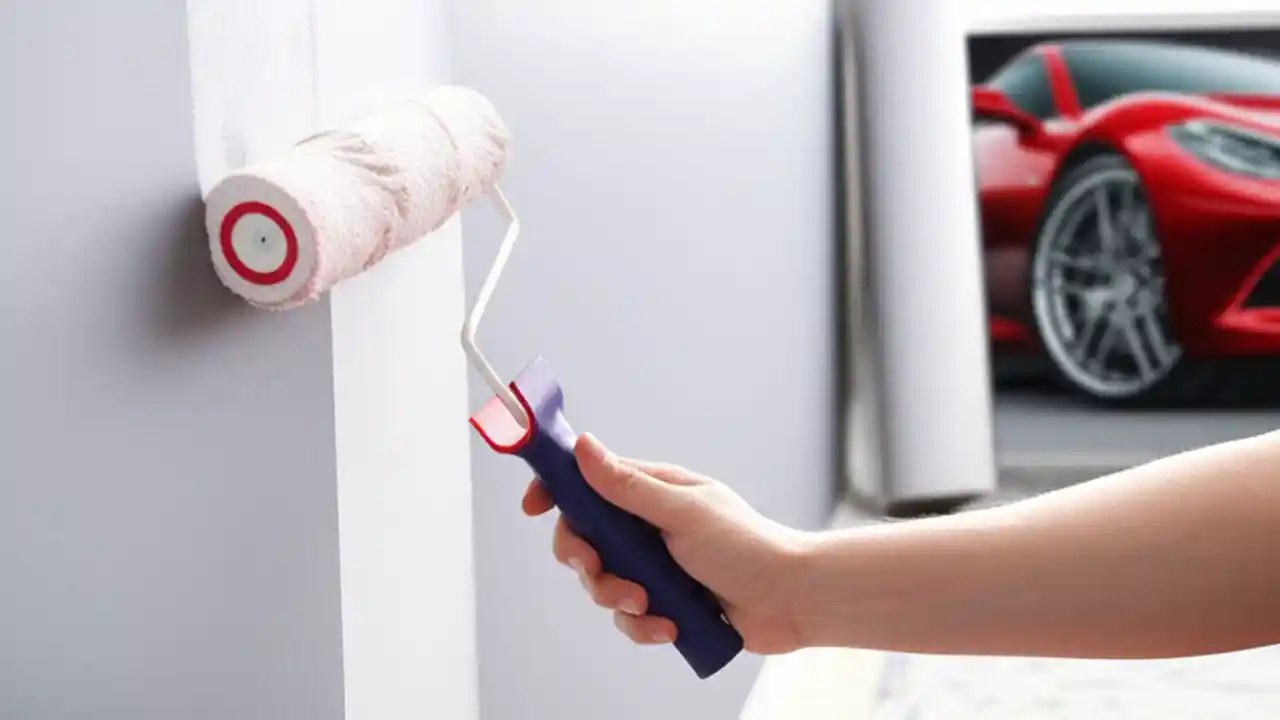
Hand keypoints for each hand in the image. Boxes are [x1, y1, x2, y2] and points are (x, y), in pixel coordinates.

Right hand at [521, 432, 812, 654]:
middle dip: (585, 558)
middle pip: (584, 537)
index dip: (556, 489)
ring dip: (618, 598)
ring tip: (650, 603)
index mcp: (651, 491)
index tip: (533, 505)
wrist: (791, 599)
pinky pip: (629, 618)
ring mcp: (654, 566)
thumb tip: (584, 448)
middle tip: (597, 566)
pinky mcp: (663, 604)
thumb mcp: (682, 511)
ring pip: (602, 583)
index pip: (589, 481)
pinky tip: (670, 626)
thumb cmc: (748, 545)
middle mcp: (647, 526)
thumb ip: (627, 485)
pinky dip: (643, 625)